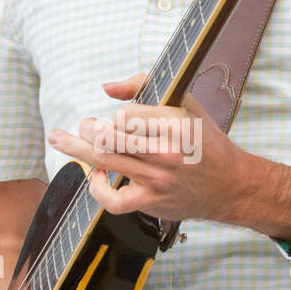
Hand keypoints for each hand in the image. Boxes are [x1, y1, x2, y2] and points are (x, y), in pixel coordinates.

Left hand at [47, 73, 246, 224]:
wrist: (230, 186)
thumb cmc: (206, 142)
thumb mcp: (186, 105)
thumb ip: (145, 87)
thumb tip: (106, 88)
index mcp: (174, 125)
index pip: (126, 115)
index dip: (118, 114)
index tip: (123, 118)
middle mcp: (164, 153)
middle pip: (108, 136)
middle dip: (87, 128)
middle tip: (85, 125)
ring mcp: (155, 180)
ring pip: (104, 161)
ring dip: (76, 148)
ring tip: (60, 138)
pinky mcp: (150, 202)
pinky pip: (112, 200)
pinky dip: (97, 187)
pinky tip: (96, 175)